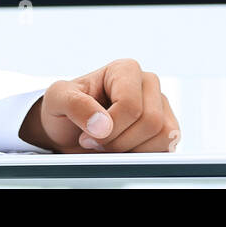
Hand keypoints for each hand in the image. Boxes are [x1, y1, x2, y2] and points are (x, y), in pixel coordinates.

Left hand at [17, 59, 179, 152]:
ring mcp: (160, 105)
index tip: (86, 135)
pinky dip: (144, 156)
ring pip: (164, 135)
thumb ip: (75, 105)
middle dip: (120, 142)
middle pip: (150, 121)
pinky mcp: (166, 128)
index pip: (130, 105)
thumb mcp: (57, 99)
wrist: (68, 130)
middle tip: (97, 143)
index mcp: (125, 70)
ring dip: (132, 150)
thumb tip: (102, 124)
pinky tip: (124, 151)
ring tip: (110, 146)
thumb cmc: (64, 109)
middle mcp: (147, 84)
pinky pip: (168, 147)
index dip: (109, 128)